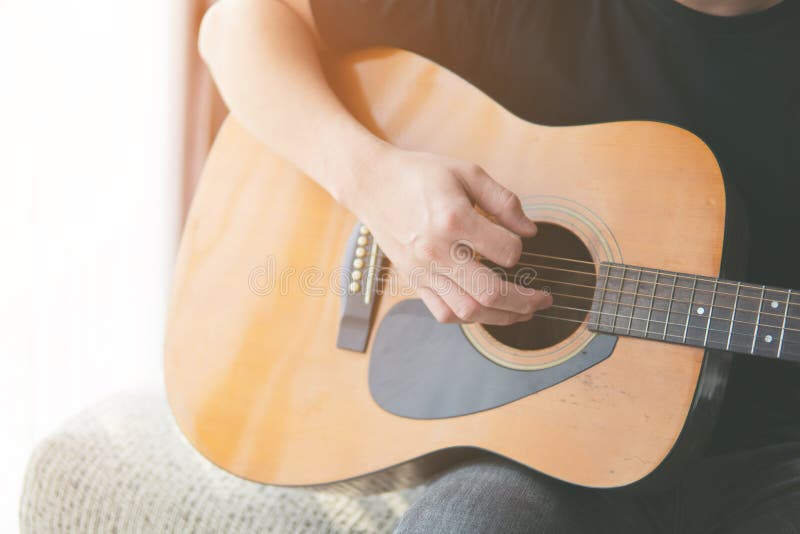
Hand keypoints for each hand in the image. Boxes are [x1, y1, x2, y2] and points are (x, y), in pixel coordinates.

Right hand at [336, 143, 552, 324]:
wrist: (372, 184)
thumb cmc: (419, 175)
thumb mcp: (467, 172)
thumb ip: (503, 201)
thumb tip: (530, 231)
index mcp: (453, 220)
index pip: (506, 251)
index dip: (520, 249)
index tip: (519, 242)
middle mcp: (437, 251)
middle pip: (490, 292)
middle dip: (524, 301)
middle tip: (543, 300)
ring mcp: (423, 270)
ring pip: (468, 310)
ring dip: (501, 317)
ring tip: (521, 312)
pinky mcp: (413, 280)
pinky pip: (443, 312)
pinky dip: (469, 318)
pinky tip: (486, 310)